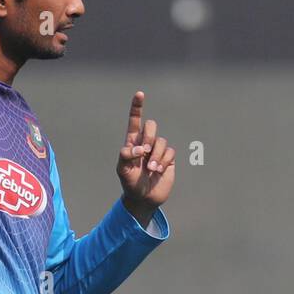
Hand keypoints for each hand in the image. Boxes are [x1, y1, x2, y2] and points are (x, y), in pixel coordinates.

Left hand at [116, 91, 174, 222]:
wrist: (143, 198)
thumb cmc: (130, 183)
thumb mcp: (122, 170)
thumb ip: (126, 155)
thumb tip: (139, 148)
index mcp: (132, 142)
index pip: (135, 120)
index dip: (137, 107)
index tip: (140, 94)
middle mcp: (146, 143)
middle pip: (151, 126)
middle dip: (148, 136)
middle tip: (144, 152)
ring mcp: (158, 151)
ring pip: (161, 141)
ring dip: (156, 155)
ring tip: (151, 169)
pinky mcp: (168, 159)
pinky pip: (170, 152)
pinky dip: (164, 161)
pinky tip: (158, 171)